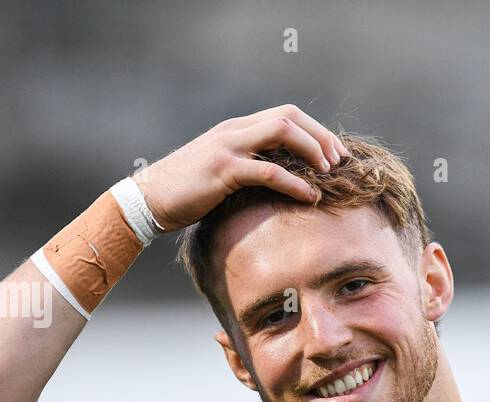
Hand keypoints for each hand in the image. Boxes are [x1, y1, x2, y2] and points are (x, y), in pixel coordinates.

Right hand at [131, 104, 345, 232]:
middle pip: (290, 117)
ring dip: (312, 151)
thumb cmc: (188, 190)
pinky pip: (268, 171)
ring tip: (329, 173)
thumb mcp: (223, 170)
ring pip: (282, 133)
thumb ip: (249, 165)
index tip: (335, 152)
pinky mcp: (223, 170)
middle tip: (339, 161)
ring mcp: (228, 147)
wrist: (149, 199)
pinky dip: (294, 182)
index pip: (286, 115)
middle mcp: (235, 130)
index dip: (316, 130)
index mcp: (238, 128)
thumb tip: (283, 178)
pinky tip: (310, 196)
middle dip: (321, 136)